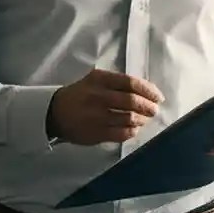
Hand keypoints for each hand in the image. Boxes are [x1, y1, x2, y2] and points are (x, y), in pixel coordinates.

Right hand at [47, 68, 163, 145]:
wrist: (55, 113)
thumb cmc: (81, 94)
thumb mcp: (95, 80)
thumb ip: (118, 83)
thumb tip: (146, 91)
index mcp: (100, 79)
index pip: (131, 83)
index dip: (149, 90)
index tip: (158, 96)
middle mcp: (98, 96)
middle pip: (132, 101)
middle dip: (148, 106)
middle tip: (154, 110)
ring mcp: (97, 116)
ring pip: (129, 118)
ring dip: (142, 119)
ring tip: (144, 119)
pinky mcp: (96, 133)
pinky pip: (121, 133)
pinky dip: (132, 131)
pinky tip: (134, 129)